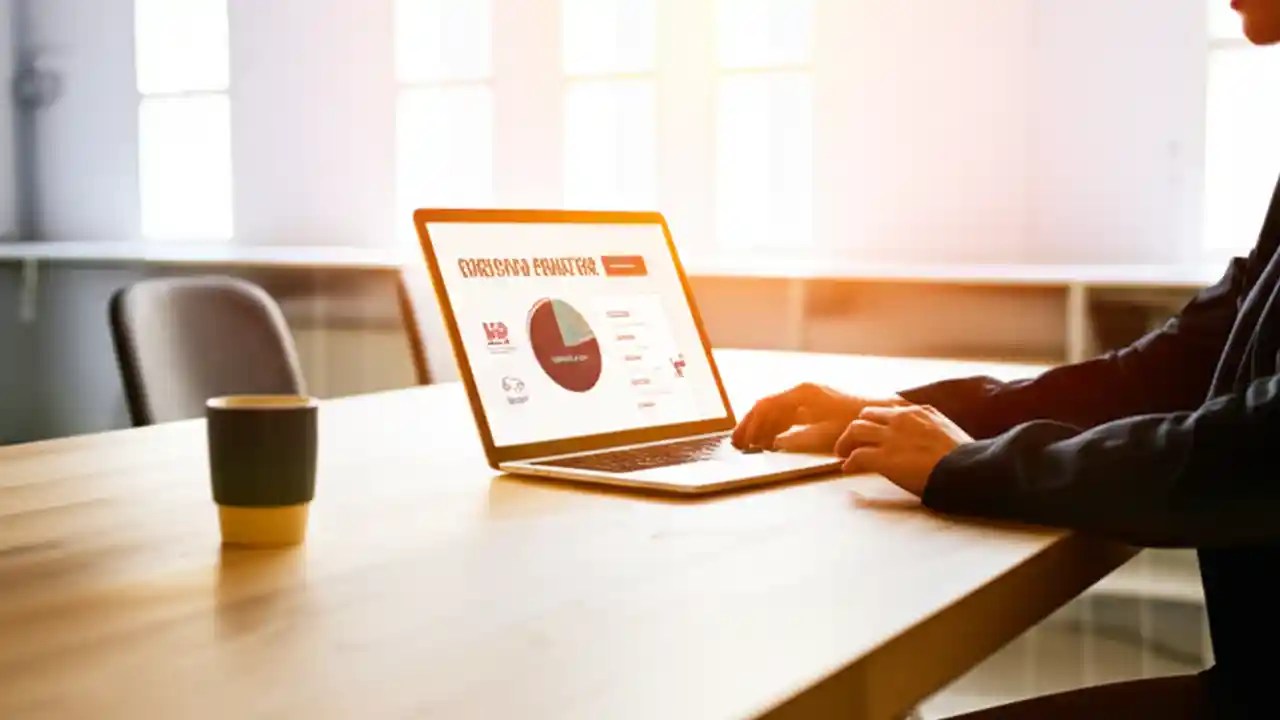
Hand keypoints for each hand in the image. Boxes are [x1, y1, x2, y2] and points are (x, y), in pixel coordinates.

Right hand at [731, 383, 906, 453]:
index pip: (765, 407)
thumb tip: (773, 443)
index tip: (741, 440)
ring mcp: (808, 398)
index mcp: (801, 395)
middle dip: (751, 425)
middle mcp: (801, 392)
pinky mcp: (814, 406)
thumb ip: (796, 439)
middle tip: (738, 443)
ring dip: (762, 428)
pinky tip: (771, 441)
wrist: (878, 416)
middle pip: (767, 407)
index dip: (750, 424)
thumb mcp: (824, 435)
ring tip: (751, 445)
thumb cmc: (853, 424)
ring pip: (775, 412)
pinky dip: (775, 427)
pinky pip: (787, 415)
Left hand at [835, 405, 973, 496]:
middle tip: (852, 440)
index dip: (878, 421)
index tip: (874, 430)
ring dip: (846, 441)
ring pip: (856, 429)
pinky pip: (857, 456)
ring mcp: (891, 437)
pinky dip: (849, 462)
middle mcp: (902, 418)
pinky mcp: (884, 457)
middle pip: (867, 414)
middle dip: (858, 427)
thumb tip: (931, 443)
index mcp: (920, 411)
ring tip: (842, 452)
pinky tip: (847, 468)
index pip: (890, 410)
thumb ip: (934, 432)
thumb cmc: (966, 460)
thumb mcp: (950, 433)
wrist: (968, 471)